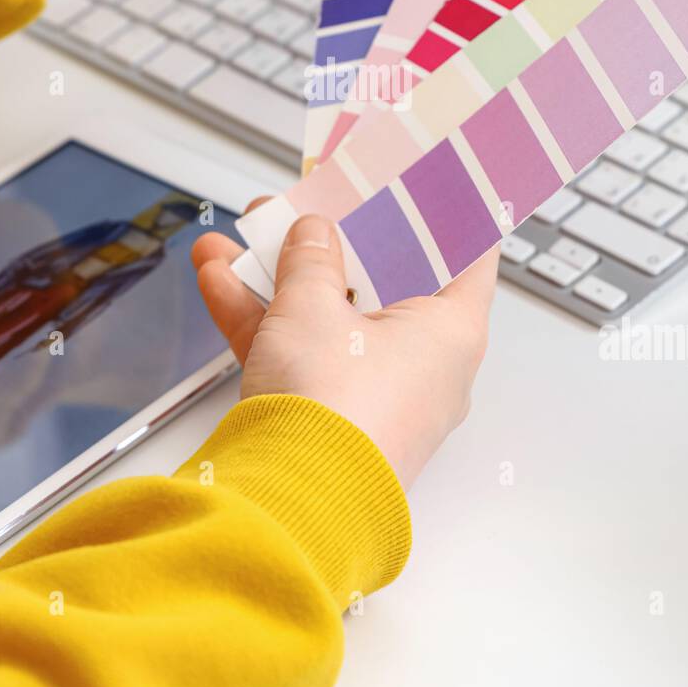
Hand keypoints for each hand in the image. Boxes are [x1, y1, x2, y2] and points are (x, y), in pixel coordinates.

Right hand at [192, 210, 497, 489]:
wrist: (287, 507)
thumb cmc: (334, 416)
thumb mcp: (314, 307)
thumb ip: (311, 257)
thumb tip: (313, 233)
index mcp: (451, 331)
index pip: (467, 254)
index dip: (447, 212)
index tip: (428, 178)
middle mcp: (422, 364)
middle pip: (385, 280)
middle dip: (338, 237)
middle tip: (315, 199)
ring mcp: (372, 391)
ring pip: (331, 314)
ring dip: (283, 273)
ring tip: (249, 230)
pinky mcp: (325, 415)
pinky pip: (298, 351)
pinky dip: (261, 316)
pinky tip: (219, 277)